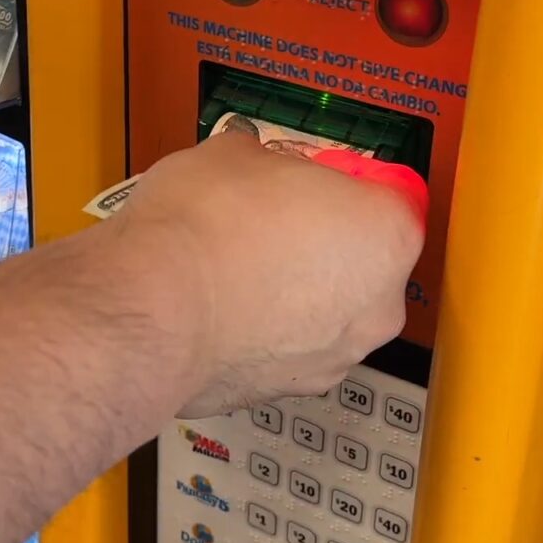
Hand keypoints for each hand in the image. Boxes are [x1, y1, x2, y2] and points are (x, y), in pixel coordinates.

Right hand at [116, 132, 426, 417]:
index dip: (345, 184)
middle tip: (273, 220)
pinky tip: (224, 306)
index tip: (318, 180)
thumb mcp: (236, 153)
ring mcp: (336, 355)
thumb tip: (250, 162)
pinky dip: (265, 332)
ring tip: (238, 266)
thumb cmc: (202, 232)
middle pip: (365, 262)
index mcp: (387, 233)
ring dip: (296, 293)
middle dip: (325, 242)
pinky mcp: (288, 389)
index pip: (391, 198)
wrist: (151, 311)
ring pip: (329, 312)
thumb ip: (265, 160)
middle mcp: (378, 304)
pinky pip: (288, 349)